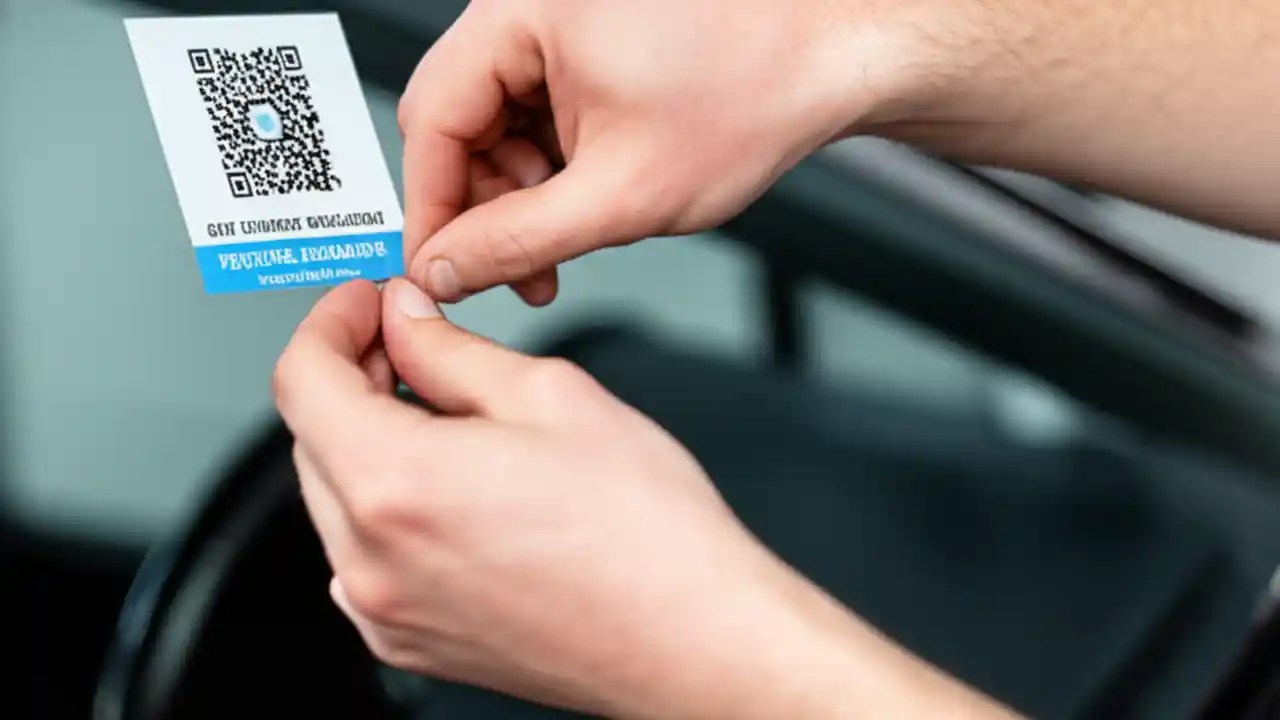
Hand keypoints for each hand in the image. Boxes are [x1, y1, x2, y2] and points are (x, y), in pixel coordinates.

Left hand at [272, 279, 1019, 718]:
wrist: (691, 639)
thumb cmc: (646, 532)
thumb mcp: (550, 394)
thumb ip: (451, 349)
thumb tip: (406, 320)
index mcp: (397, 482)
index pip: (301, 379)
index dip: (331, 323)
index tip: (365, 304)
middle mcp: (372, 558)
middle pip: (311, 438)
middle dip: (352, 378)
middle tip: (414, 345)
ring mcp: (386, 610)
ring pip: (335, 497)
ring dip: (369, 442)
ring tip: (450, 419)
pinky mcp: (410, 641)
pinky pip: (362, 557)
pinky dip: (387, 508)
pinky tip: (455, 489)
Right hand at [396, 0, 965, 304]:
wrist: (835, 57)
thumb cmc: (756, 94)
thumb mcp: (620, 195)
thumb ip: (516, 241)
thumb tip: (444, 269)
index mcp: (524, 13)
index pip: (431, 119)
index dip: (431, 209)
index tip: (437, 270)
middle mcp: (532, 5)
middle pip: (462, 122)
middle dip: (487, 208)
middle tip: (519, 271)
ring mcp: (559, 20)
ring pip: (500, 124)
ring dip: (525, 194)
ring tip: (573, 237)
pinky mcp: (587, 41)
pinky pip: (539, 111)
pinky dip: (555, 166)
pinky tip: (589, 199)